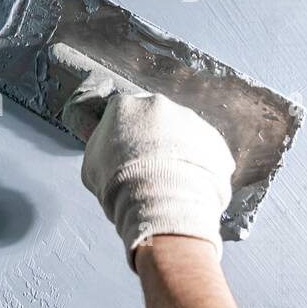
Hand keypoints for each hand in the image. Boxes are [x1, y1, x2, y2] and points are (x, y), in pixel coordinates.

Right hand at [62, 78, 235, 270]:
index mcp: (125, 106)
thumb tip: (109, 149)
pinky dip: (199, 168)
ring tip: (172, 183)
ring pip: (183, 135)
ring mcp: (191, 120)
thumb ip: (102, 148)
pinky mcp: (214, 140)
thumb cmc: (118, 186)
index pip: (122, 114)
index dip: (124, 136)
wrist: (159, 203)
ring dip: (179, 153)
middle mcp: (159, 104)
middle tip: (150, 169)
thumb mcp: (92, 166)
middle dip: (154, 141)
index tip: (126, 154)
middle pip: (156, 120)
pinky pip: (205, 153)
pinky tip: (189, 188)